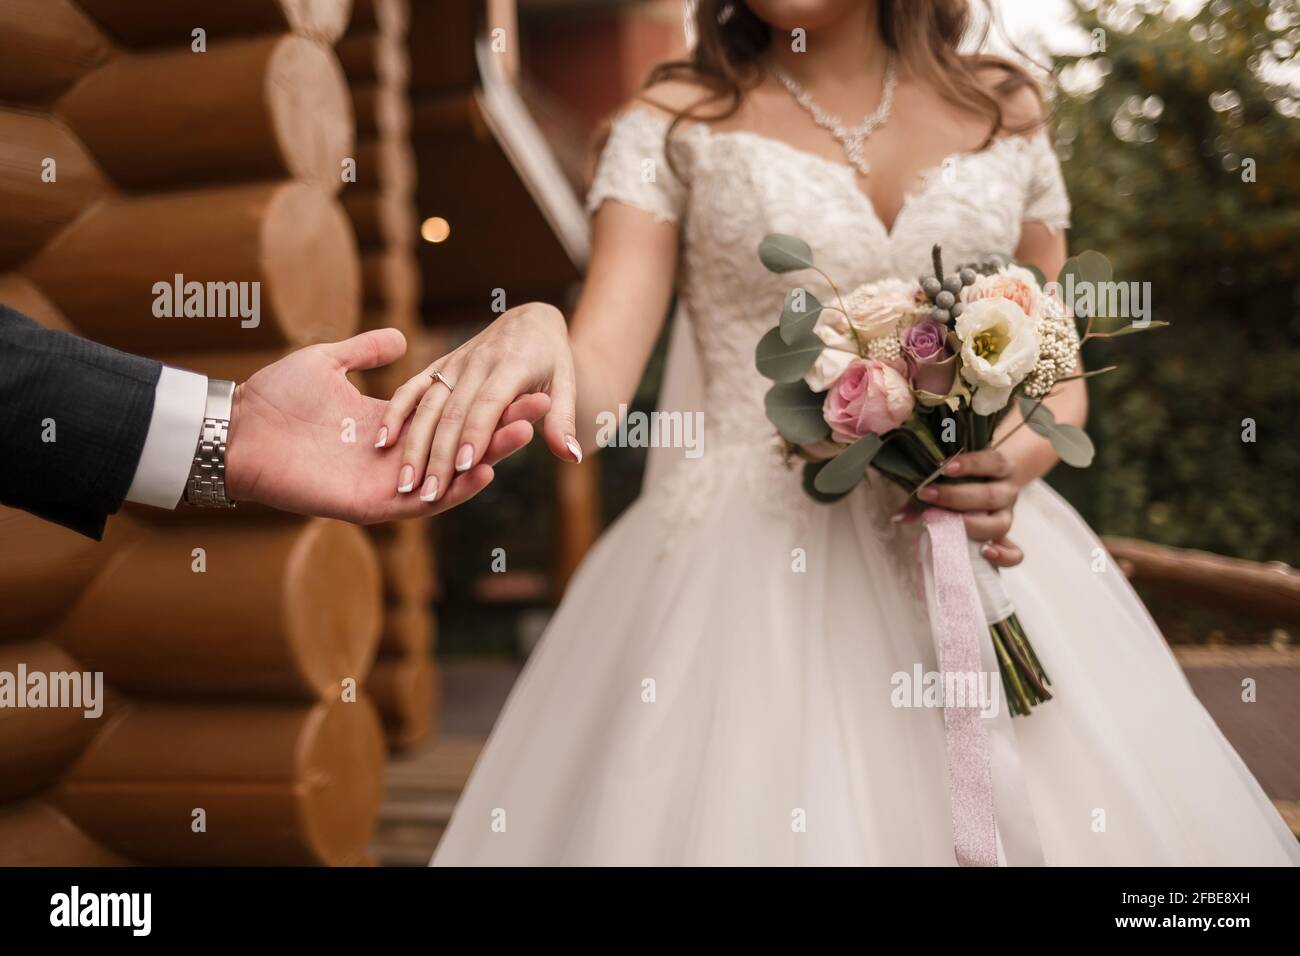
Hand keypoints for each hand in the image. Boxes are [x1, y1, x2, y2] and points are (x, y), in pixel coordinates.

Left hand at [224, 328, 546, 521]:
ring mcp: (385, 483)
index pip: (449, 416)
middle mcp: (394, 457)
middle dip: (501, 427)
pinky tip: (484, 469)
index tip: (521, 380)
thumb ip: (364, 352)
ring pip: (450, 475)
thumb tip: (396, 339)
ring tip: (524, 434)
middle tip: (541, 407)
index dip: (484, 402)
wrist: (238, 429)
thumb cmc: (274, 397)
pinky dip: (455, 490)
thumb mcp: (327, 362)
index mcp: (388, 425)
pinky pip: (422, 504)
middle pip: (460, 444)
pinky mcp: (370, 505)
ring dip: (488, 456)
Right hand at [377, 302, 578, 503]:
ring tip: (404, 482)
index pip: (489, 404)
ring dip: (413, 444)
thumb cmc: (553, 361)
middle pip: (453, 412)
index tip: (465, 467)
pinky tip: (383, 442)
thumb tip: (572, 456)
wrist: (531, 322)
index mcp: (511, 366)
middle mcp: (478, 362)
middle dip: (439, 455)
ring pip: (428, 405)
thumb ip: (564, 421)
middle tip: (428, 493)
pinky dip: (397, 413)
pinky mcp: (438, 366)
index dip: (477, 434)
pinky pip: (412, 388)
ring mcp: (454, 363)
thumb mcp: (566, 386)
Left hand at [895, 449, 1024, 567]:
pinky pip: (1015, 553)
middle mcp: (1007, 492)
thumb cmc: (965, 479)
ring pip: (1000, 524)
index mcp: (999, 468)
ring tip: (944, 525)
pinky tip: (985, 552)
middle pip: (989, 496)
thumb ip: (926, 494)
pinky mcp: (1006, 539)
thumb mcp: (951, 477)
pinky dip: (1004, 556)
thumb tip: (898, 517)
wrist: (993, 486)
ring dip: (970, 525)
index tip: (944, 468)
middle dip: (955, 497)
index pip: (992, 461)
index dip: (971, 464)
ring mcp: (1008, 516)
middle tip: (927, 495)